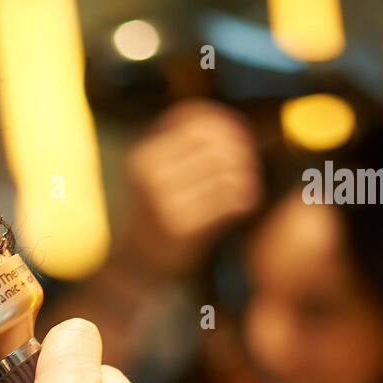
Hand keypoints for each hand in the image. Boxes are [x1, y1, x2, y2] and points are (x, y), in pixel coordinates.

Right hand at [122, 100, 260, 274]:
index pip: (194, 122)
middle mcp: (150, 175)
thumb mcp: (151, 172)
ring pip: (226, 170)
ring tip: (248, 181)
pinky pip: (230, 199)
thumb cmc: (151, 212)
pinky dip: (246, 197)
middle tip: (249, 160)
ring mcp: (165, 201)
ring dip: (246, 174)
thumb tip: (221, 118)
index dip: (224, 122)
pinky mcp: (183, 227)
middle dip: (240, 148)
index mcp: (143, 155)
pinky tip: (245, 202)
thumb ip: (179, 145)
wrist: (132, 264)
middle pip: (214, 144)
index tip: (239, 132)